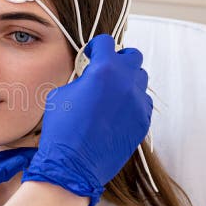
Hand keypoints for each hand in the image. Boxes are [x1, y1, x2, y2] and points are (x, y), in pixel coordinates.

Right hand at [22, 34, 151, 205]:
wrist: (73, 163)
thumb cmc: (62, 128)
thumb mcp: (62, 93)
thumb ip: (80, 78)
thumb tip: (89, 76)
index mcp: (104, 69)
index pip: (106, 42)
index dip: (96, 46)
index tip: (91, 54)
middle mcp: (126, 82)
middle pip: (133, 56)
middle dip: (119, 59)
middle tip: (106, 69)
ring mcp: (138, 102)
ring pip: (141, 79)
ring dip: (127, 79)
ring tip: (112, 91)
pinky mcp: (143, 121)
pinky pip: (143, 102)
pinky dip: (132, 101)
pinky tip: (117, 111)